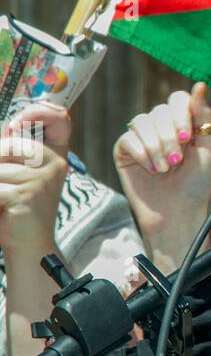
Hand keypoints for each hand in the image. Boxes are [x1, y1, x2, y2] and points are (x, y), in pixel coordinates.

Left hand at [0, 101, 70, 256]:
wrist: (28, 244)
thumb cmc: (17, 205)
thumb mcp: (18, 171)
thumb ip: (12, 149)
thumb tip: (3, 131)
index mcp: (54, 153)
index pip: (59, 118)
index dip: (38, 111)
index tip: (16, 123)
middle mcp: (53, 164)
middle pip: (9, 143)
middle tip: (4, 183)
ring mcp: (42, 180)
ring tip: (3, 199)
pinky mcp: (28, 195)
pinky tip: (3, 208)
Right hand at [114, 82, 210, 267]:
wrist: (177, 215)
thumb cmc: (196, 185)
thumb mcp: (210, 150)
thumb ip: (205, 117)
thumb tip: (200, 85)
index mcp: (183, 124)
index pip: (178, 99)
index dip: (182, 114)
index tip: (190, 138)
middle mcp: (161, 127)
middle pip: (160, 110)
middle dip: (171, 136)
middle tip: (177, 160)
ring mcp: (142, 138)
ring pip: (141, 122)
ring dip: (156, 146)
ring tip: (165, 169)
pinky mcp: (124, 151)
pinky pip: (127, 138)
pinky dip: (141, 153)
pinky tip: (151, 170)